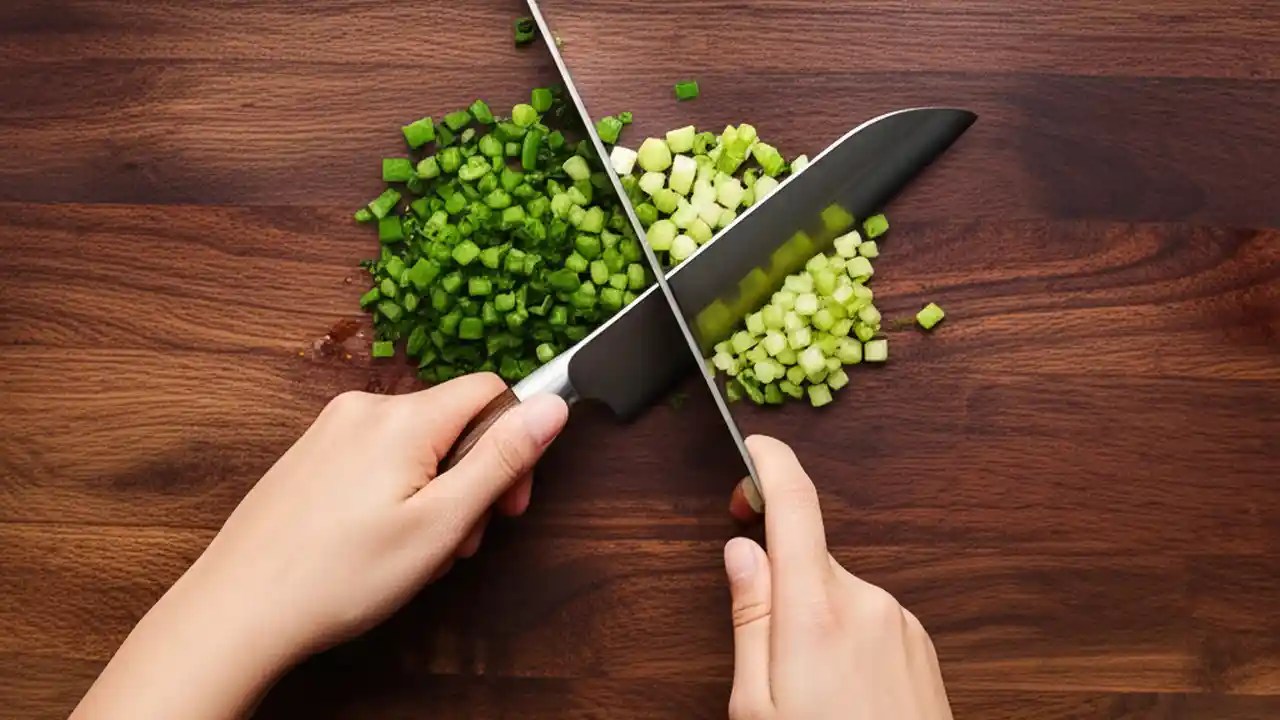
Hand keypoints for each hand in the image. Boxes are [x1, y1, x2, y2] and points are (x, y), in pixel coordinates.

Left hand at [72, 374, 567, 719]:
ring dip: (436, 493)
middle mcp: (364, 410)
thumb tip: (553, 403)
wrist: (237, 611)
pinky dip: (397, 494)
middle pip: (454, 421)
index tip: (509, 501)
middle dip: (472, 478)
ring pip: (417, 444)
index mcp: (403, 419)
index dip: (515, 444)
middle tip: (461, 540)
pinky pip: (378, 457)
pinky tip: (381, 543)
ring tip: (417, 552)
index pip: (491, 390)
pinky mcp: (312, 455)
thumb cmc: (336, 577)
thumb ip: (502, 459)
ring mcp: (331, 430)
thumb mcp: (441, 523)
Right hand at [723, 436, 951, 719]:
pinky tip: (843, 696)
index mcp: (817, 614)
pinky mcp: (919, 644)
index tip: (753, 449)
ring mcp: (900, 623)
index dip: (771, 465)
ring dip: (814, 624)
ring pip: (837, 595)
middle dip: (780, 586)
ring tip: (811, 694)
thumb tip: (742, 552)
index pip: (796, 506)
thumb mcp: (758, 706)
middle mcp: (867, 604)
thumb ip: (750, 618)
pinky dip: (844, 642)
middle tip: (763, 651)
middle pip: (809, 560)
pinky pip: (868, 620)